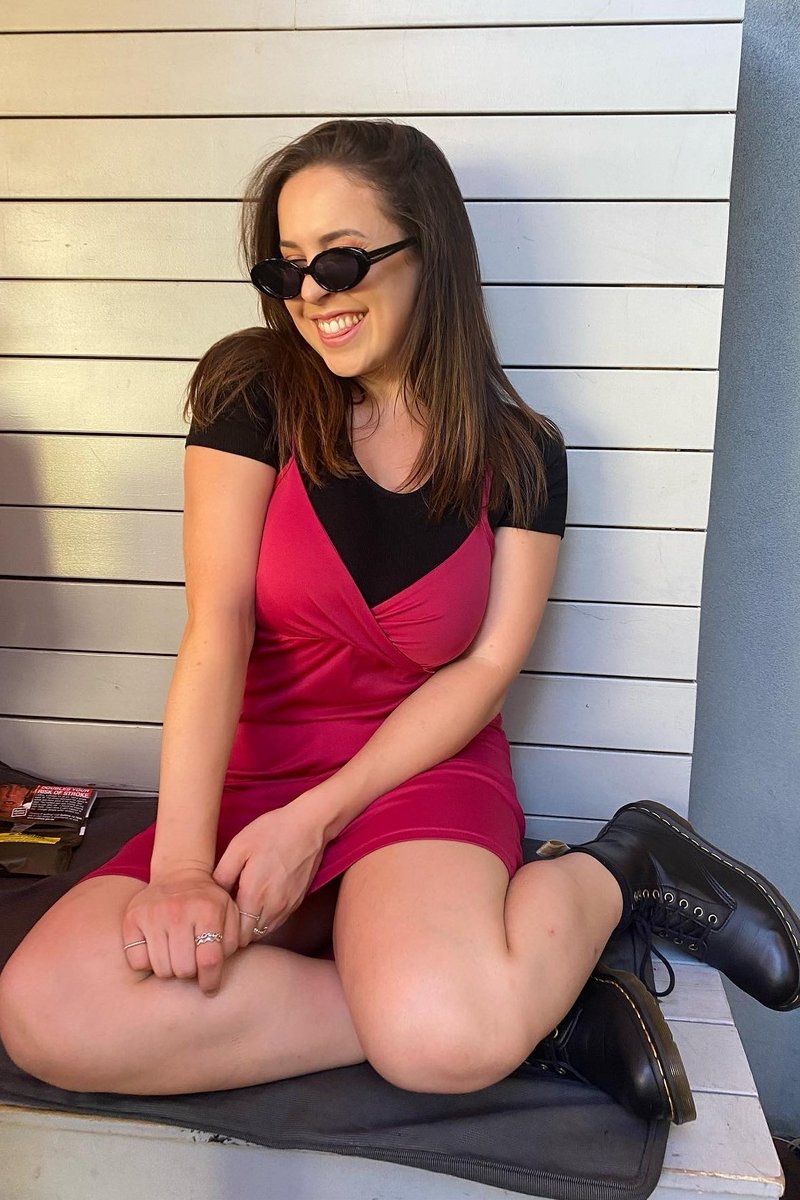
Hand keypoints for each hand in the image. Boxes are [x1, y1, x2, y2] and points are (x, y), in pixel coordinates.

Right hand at [121, 868, 239, 995]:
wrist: (179, 875)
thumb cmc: (207, 901)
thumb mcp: (229, 912)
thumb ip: (233, 938)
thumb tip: (224, 966)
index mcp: (208, 909)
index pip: (209, 960)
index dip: (210, 981)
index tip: (210, 989)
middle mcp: (178, 911)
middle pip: (183, 969)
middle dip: (190, 973)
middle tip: (191, 963)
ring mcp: (153, 914)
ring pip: (161, 969)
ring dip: (170, 970)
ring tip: (175, 956)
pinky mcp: (132, 919)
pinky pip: (137, 961)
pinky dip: (147, 963)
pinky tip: (157, 950)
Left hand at [212, 802, 325, 946]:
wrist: (309, 826)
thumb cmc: (272, 832)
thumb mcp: (238, 846)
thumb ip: (222, 874)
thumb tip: (211, 895)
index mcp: (254, 895)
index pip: (235, 935)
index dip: (223, 932)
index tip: (216, 920)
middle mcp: (273, 907)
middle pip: (249, 937)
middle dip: (235, 932)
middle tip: (224, 916)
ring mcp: (287, 906)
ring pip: (264, 931)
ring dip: (250, 927)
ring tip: (240, 909)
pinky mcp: (297, 902)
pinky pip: (277, 922)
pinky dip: (265, 920)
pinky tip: (258, 903)